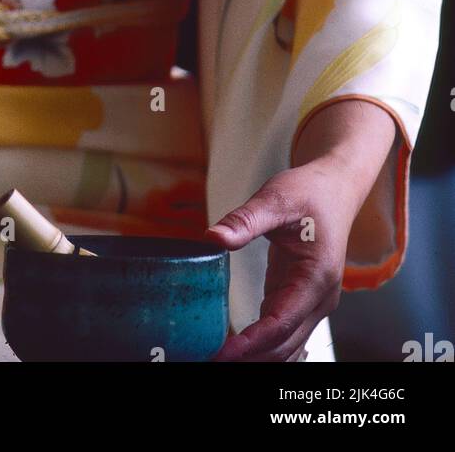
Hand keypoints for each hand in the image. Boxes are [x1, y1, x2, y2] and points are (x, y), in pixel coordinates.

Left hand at [204, 158, 350, 361]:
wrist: (335, 189)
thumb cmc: (310, 193)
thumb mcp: (275, 199)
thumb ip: (244, 220)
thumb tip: (213, 237)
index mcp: (316, 276)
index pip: (281, 322)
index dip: (252, 342)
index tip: (223, 352)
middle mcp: (319, 297)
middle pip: (285, 343)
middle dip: (250, 357)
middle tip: (211, 358)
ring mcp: (311, 301)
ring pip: (286, 344)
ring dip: (257, 355)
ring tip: (220, 357)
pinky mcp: (299, 297)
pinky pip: (281, 330)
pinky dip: (261, 343)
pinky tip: (236, 348)